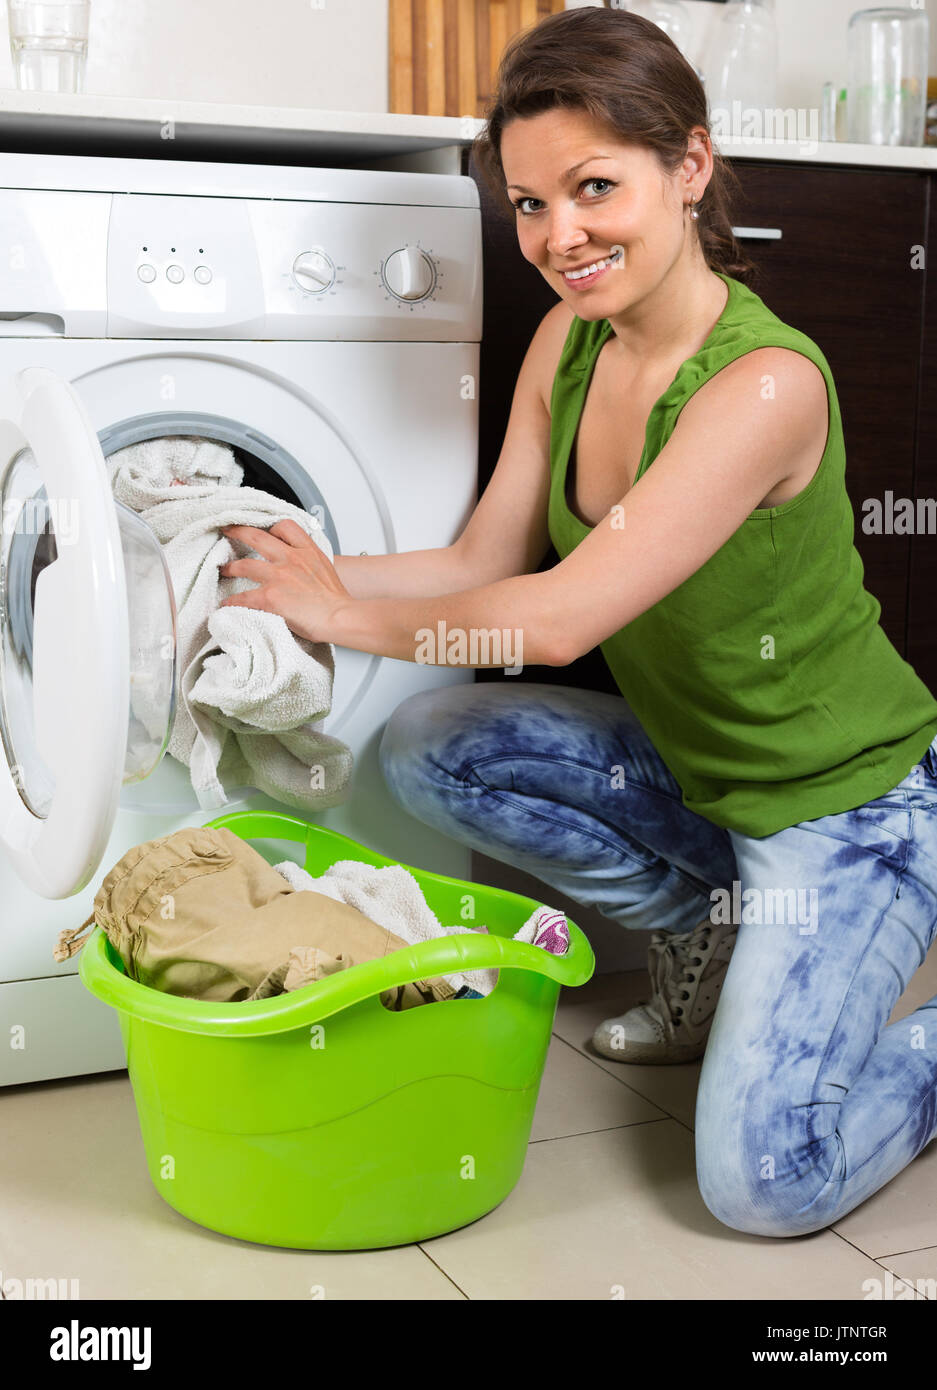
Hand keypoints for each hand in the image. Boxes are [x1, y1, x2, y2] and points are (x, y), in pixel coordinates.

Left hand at [217, 518, 349, 642]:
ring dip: (230, 567)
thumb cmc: (337, 602)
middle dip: (238, 531)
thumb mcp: (328, 571)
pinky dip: (232, 600)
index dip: (270, 526)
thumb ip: (312, 566)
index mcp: (307, 552)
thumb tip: (305, 574)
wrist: (341, 617)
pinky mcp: (270, 596)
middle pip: (257, 537)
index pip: (285, 527)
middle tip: (228, 531)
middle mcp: (291, 559)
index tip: (261, 528)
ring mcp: (279, 576)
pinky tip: (227, 604)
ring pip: (244, 565)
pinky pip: (242, 597)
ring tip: (224, 569)